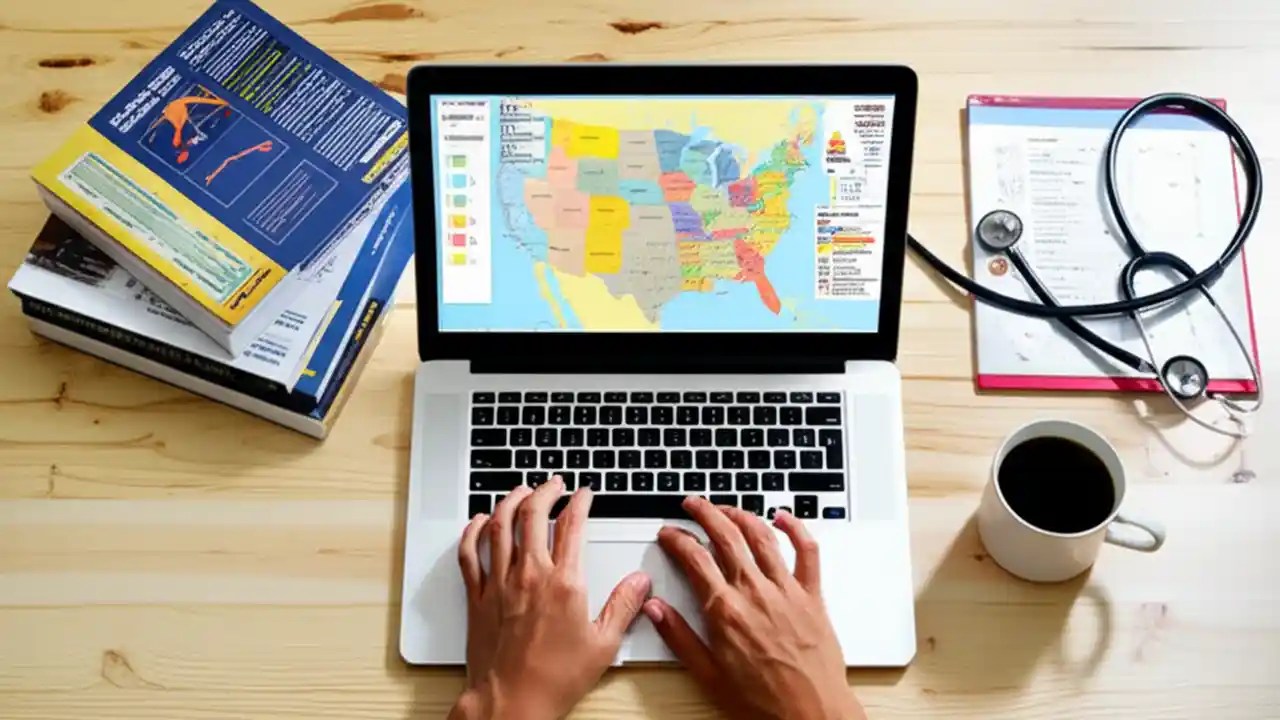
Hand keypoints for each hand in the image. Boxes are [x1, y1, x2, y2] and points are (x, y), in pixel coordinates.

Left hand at [449, 478, 651, 719]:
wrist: (511, 703)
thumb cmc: (554, 680)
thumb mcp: (603, 645)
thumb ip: (623, 607)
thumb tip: (639, 583)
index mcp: (564, 584)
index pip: (572, 526)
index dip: (579, 502)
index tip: (583, 495)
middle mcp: (530, 576)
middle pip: (532, 515)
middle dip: (544, 491)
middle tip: (553, 484)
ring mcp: (500, 584)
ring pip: (500, 526)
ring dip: (510, 502)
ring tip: (520, 492)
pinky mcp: (478, 598)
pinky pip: (470, 554)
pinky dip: (474, 532)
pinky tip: (480, 522)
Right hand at [644, 497, 865, 719]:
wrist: (811, 715)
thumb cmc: (763, 703)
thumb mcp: (708, 676)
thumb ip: (679, 637)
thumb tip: (655, 609)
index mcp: (725, 611)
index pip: (694, 559)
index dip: (677, 540)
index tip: (668, 533)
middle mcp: (755, 592)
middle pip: (726, 536)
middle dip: (705, 513)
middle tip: (693, 504)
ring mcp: (786, 590)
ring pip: (761, 536)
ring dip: (741, 515)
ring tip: (726, 507)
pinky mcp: (812, 596)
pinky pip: (807, 551)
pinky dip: (796, 528)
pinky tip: (783, 517)